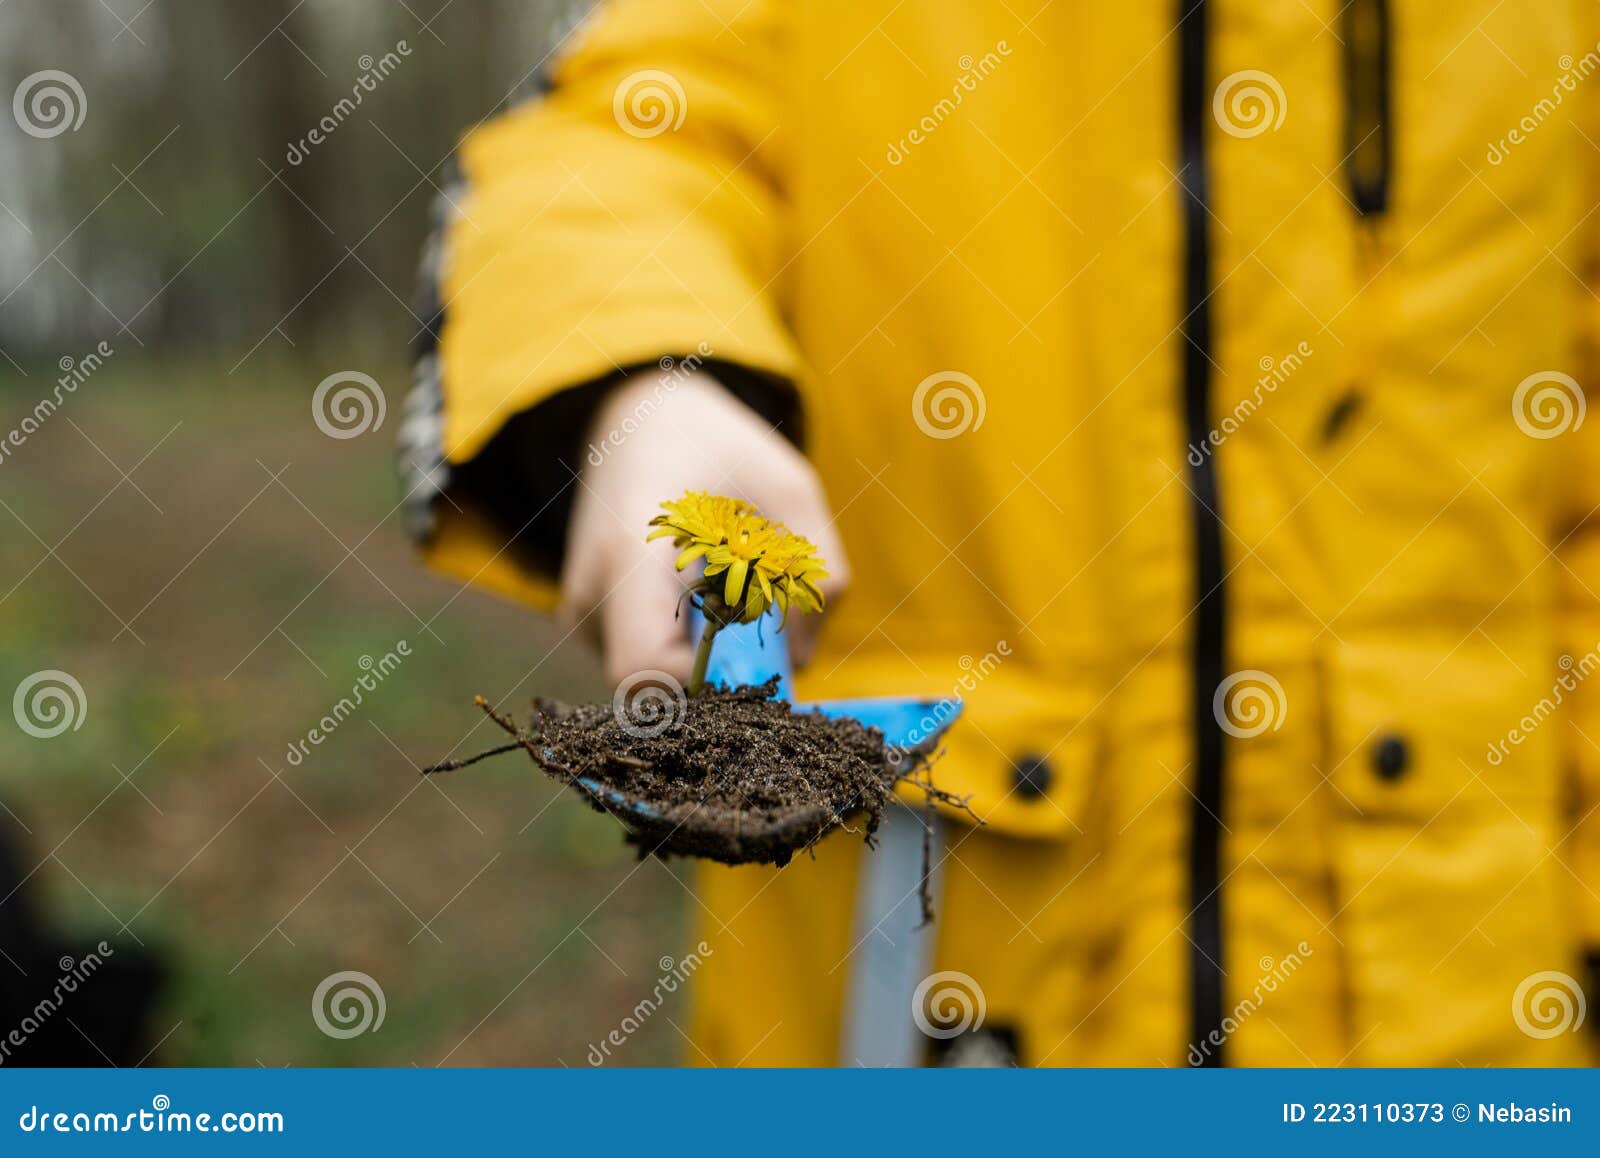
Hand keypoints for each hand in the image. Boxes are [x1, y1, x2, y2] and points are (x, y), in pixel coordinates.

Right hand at [561, 371, 849, 685]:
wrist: (641, 420)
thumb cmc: (719, 448)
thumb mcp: (792, 489)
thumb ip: (815, 575)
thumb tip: (799, 660)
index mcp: (631, 552)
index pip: (646, 666)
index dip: (706, 680)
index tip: (754, 647)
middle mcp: (593, 593)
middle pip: (654, 688)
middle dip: (718, 671)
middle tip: (755, 615)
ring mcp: (584, 614)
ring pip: (653, 681)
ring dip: (705, 655)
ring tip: (723, 588)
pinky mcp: (588, 625)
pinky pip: (645, 663)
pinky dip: (685, 645)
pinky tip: (698, 594)